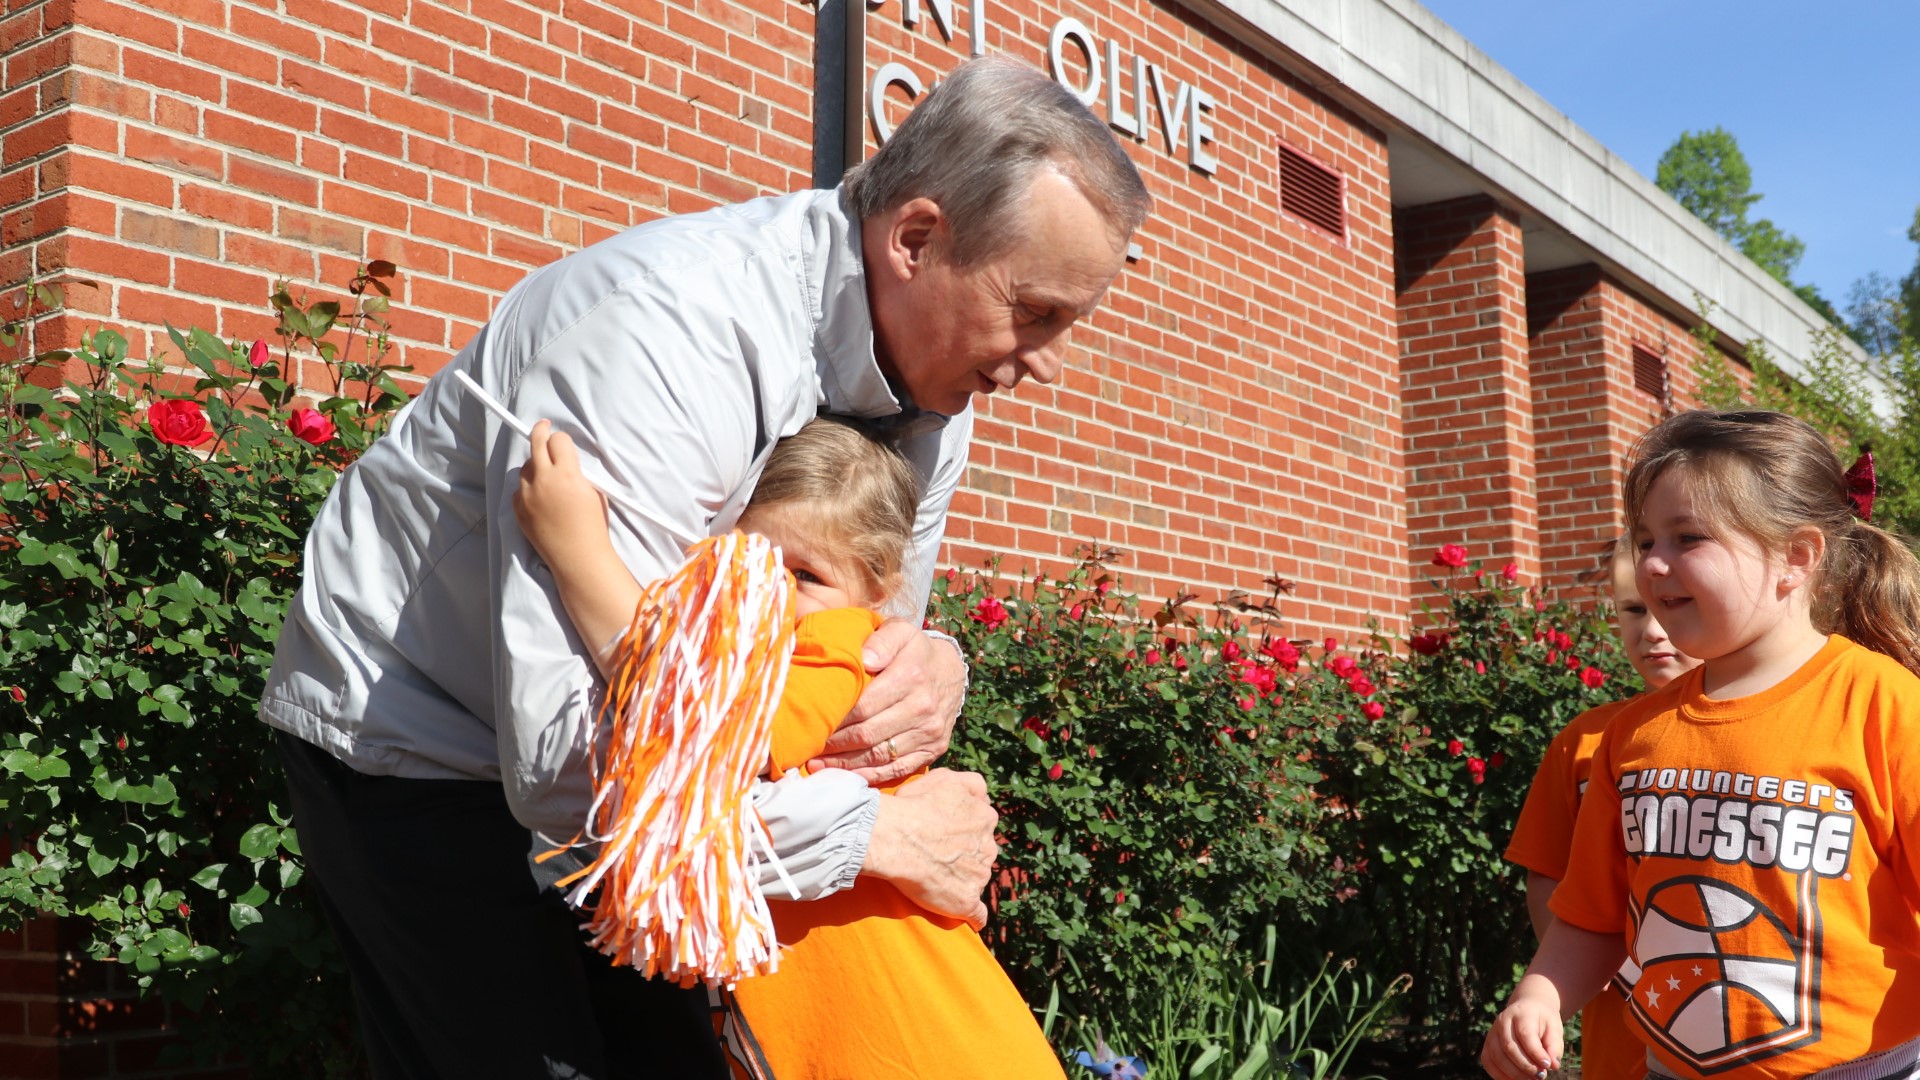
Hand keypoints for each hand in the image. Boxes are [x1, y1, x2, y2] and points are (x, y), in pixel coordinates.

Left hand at [513, 420, 607, 566]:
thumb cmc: (593, 526)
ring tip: (547, 477)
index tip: (561, 441)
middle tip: (543, 427)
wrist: (578, 556)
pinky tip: (540, 498)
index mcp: (567, 473)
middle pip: (536, 443)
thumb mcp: (594, 492)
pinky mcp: (518, 509)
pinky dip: (527, 489)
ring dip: (535, 466)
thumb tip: (566, 462)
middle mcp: (544, 480)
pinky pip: (519, 490)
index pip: (558, 440)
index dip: (562, 440)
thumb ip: (578, 473)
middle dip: (540, 431)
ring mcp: (527, 495)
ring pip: (525, 467)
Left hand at [807, 620, 964, 784]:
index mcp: (911, 676)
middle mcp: (922, 707)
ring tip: (818, 765)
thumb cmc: (915, 651)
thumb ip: (881, 641)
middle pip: (868, 734)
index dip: (835, 720)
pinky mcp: (934, 749)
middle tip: (808, 748)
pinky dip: (870, 775)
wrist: (952, 670)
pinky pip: (898, 768)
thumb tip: (863, 660)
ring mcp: (930, 731)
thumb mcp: (901, 631)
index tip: (813, 725)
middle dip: (834, 745)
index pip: (863, 706)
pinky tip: (847, 776)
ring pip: (880, 756)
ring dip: (846, 765)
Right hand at [860, 768, 997, 928]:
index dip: (963, 827)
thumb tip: (982, 793)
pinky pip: (977, 914)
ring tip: (937, 878)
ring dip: (964, 878)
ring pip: (978, 877)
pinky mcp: (967, 901)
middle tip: (937, 854)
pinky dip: (973, 916)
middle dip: (966, 853)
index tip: (944, 831)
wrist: (894, 839)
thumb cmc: (913, 807)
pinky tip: (967, 918)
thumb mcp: (945, 777)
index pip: (982, 823)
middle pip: (982, 851)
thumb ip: (971, 784)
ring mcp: (980, 875)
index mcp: (985, 817)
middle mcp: (988, 846)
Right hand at [1479, 984, 1562, 1079]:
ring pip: (1497, 1056)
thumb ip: (1555, 1046)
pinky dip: (1500, 1075)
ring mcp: (1492, 1032)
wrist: (1528, 1010)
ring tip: (1531, 1079)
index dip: (1535, 1053)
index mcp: (1521, 1013)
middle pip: (1509, 1047)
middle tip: (1541, 1076)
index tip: (1548, 1065)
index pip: (1525, 1034)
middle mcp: (1502, 1021)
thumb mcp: (1555, 1029)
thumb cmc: (1543, 1022)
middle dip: (1526, 1066)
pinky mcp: (1487, 1044)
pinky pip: (1488, 1062)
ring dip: (1514, 1073)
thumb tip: (1553, 1065)